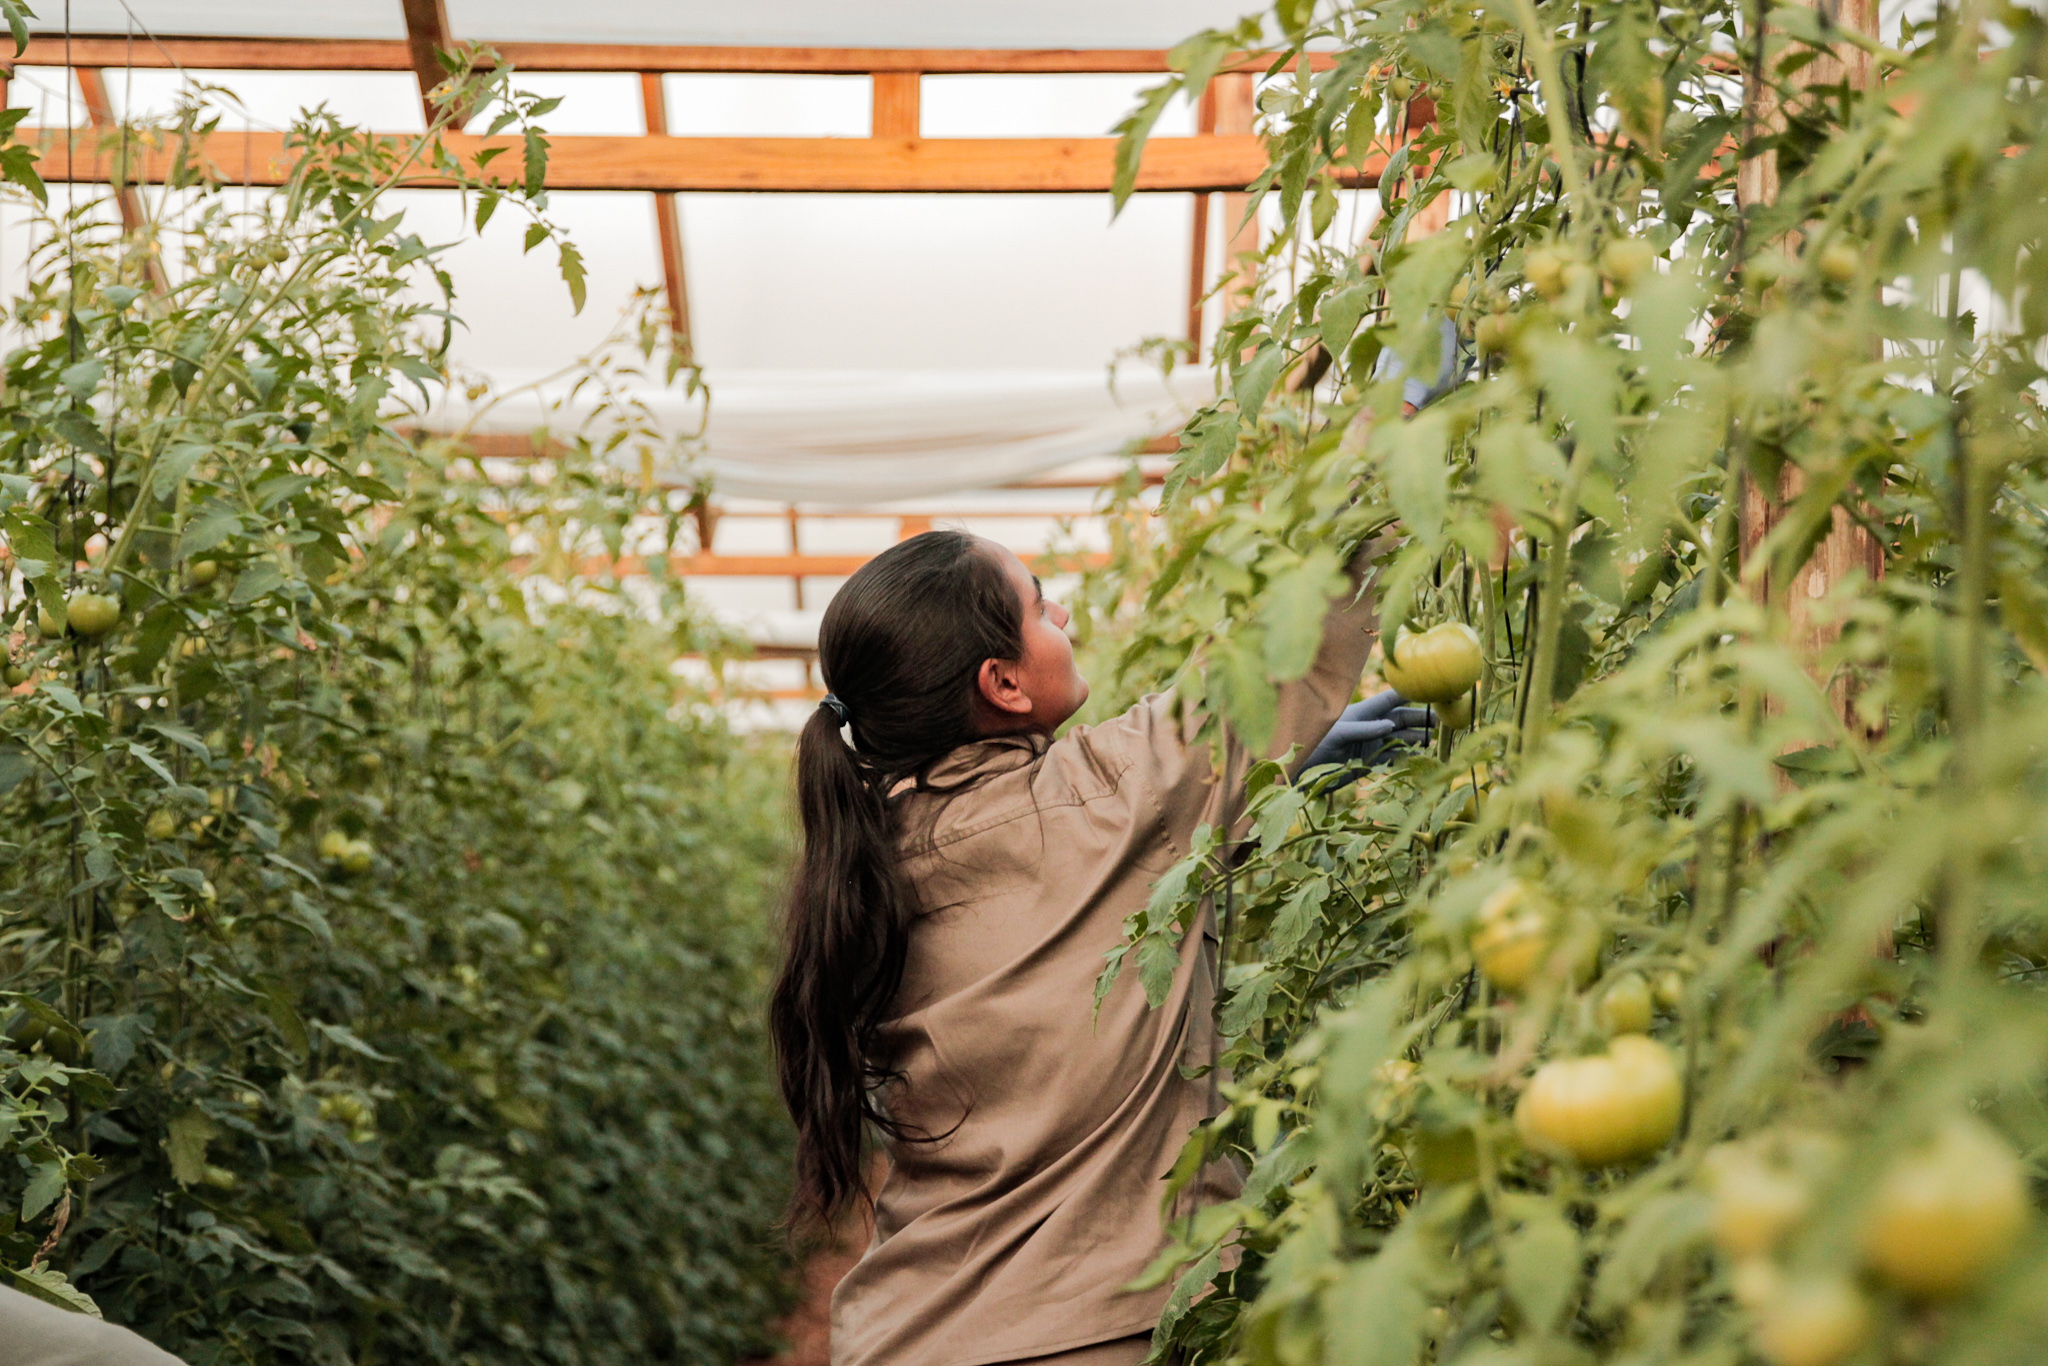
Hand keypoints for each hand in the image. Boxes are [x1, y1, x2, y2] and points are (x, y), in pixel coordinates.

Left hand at [1301, 689, 1433, 780]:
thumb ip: (1363, 729)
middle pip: (1402, 719)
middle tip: (1441, 722)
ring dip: (1418, 739)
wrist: (1302, 771)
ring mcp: (1371, 744)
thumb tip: (1391, 725)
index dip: (1411, 693)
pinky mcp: (1369, 762)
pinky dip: (1407, 757)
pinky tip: (1421, 758)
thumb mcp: (1338, 733)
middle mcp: (1371, 726)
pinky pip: (1393, 757)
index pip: (1392, 698)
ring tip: (1436, 740)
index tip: (1432, 689)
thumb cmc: (1315, 744)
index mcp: (1363, 712)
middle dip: (1421, 719)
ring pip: (1401, 738)